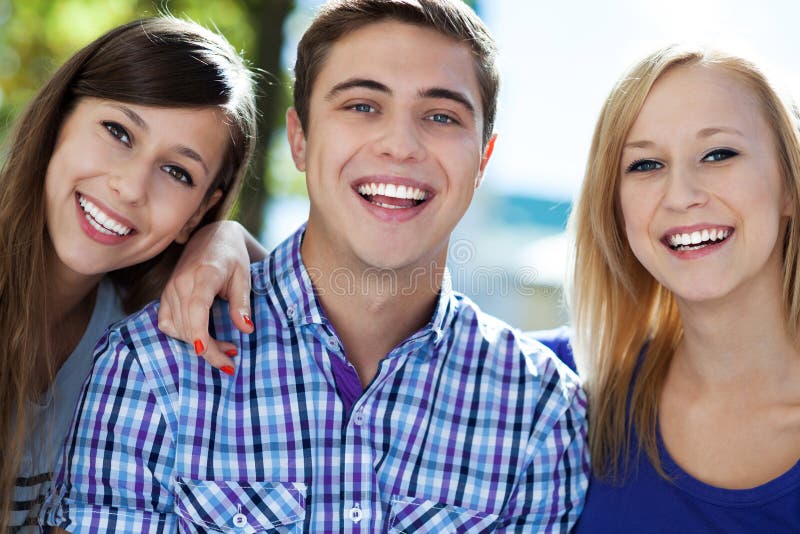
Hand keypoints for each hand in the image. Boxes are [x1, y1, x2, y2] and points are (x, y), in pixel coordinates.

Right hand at [158, 221, 255, 373]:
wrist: (212, 236)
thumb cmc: (232, 256)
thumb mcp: (244, 277)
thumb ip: (242, 304)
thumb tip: (245, 329)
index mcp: (204, 275)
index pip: (196, 308)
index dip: (198, 332)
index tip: (205, 351)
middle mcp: (182, 282)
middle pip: (188, 325)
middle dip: (209, 349)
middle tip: (231, 356)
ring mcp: (170, 288)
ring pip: (177, 328)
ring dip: (197, 344)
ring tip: (222, 348)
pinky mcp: (166, 294)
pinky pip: (166, 322)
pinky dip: (180, 334)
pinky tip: (199, 336)